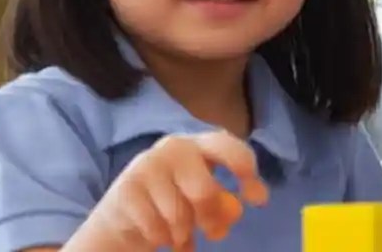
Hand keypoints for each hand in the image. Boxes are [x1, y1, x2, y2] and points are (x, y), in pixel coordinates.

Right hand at [66, 130, 268, 250]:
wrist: (123, 213)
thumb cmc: (173, 199)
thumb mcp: (201, 196)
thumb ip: (222, 200)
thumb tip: (234, 212)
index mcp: (199, 144)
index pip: (227, 146)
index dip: (245, 170)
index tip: (258, 199)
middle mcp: (173, 148)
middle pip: (203, 190)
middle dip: (211, 218)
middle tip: (215, 234)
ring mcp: (147, 166)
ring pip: (178, 215)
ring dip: (183, 233)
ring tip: (180, 233)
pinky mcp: (126, 189)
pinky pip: (156, 227)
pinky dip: (162, 238)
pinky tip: (159, 234)